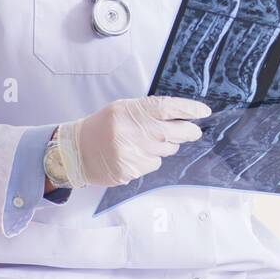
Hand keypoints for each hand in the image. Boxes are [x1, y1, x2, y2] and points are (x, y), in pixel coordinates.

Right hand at [57, 96, 211, 188]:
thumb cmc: (104, 126)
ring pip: (167, 150)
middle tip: (192, 131)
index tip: (204, 112)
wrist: (75, 151)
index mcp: (131, 111)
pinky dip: (150, 160)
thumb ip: (149, 110)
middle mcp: (132, 131)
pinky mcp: (130, 171)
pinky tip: (134, 155)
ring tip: (145, 142)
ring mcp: (131, 153)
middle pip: (175, 132)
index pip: (167, 107)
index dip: (189, 109)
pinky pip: (154, 165)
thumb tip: (182, 116)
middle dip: (189, 131)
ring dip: (164, 146)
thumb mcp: (123, 109)